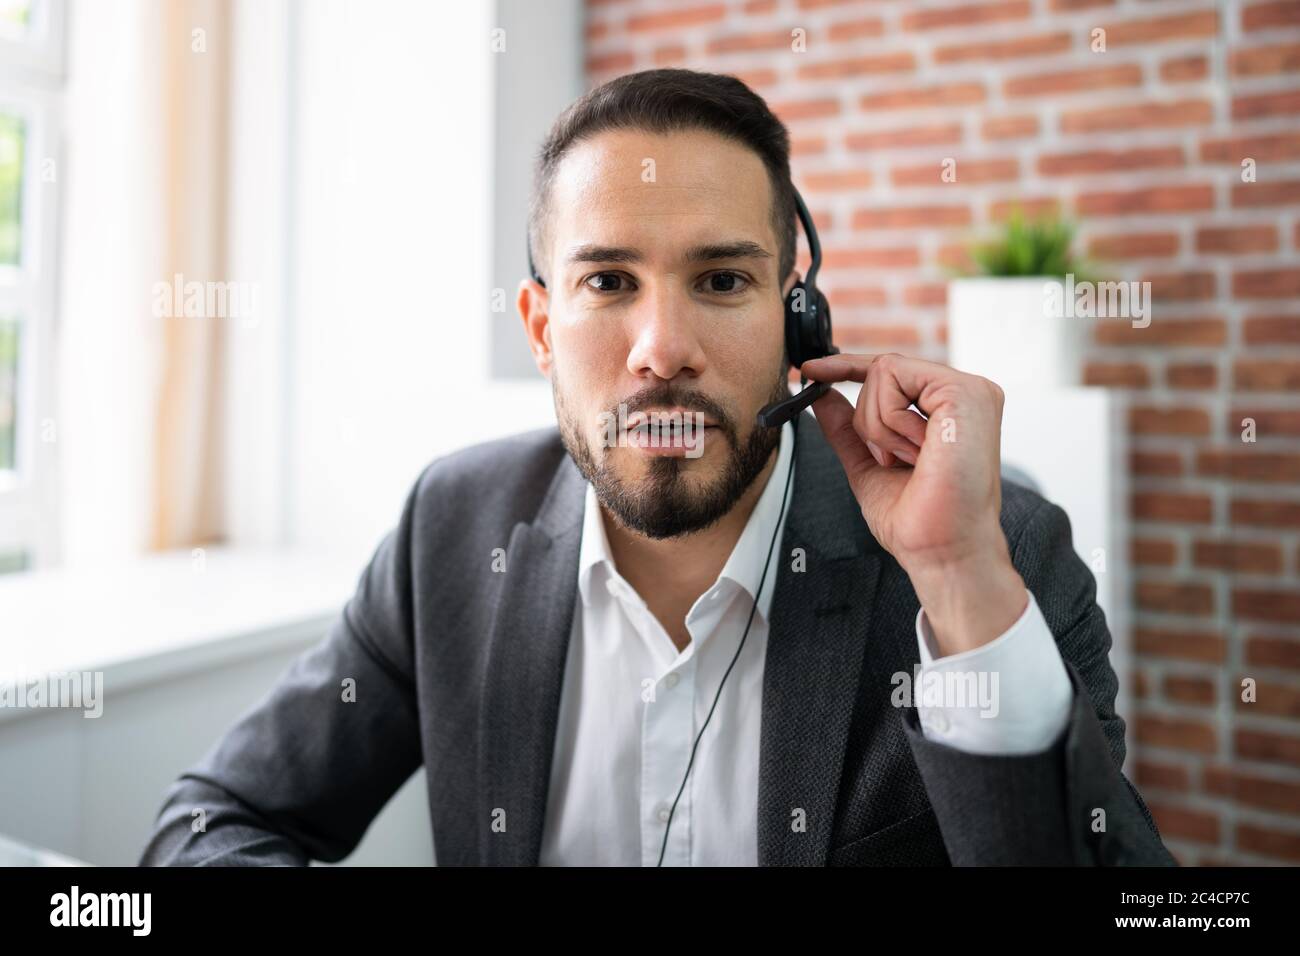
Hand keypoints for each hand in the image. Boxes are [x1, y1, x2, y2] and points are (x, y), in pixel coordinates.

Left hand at [801, 352, 1026, 654]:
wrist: (942, 551)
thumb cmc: (919, 521)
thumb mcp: (868, 465)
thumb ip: (847, 429)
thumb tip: (822, 396)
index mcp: (949, 408)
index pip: (893, 370)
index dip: (846, 365)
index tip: (809, 369)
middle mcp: (964, 393)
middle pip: (881, 370)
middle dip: (869, 423)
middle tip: (893, 461)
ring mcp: (969, 389)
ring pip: (883, 371)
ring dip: (880, 428)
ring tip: (912, 461)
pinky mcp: (964, 391)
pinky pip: (893, 377)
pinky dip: (890, 423)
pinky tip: (919, 452)